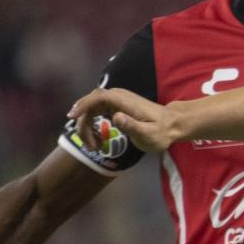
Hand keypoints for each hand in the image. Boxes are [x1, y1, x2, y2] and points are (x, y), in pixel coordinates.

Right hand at [68, 88, 182, 152]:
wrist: (171, 124)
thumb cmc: (162, 132)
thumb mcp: (149, 134)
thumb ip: (132, 126)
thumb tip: (116, 117)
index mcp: (125, 101)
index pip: (98, 97)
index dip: (83, 105)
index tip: (72, 117)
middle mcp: (118, 97)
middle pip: (90, 103)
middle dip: (84, 124)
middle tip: (91, 146)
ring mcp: (116, 100)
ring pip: (91, 109)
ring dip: (87, 127)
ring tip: (96, 147)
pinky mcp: (115, 106)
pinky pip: (96, 112)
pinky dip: (92, 126)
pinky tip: (98, 140)